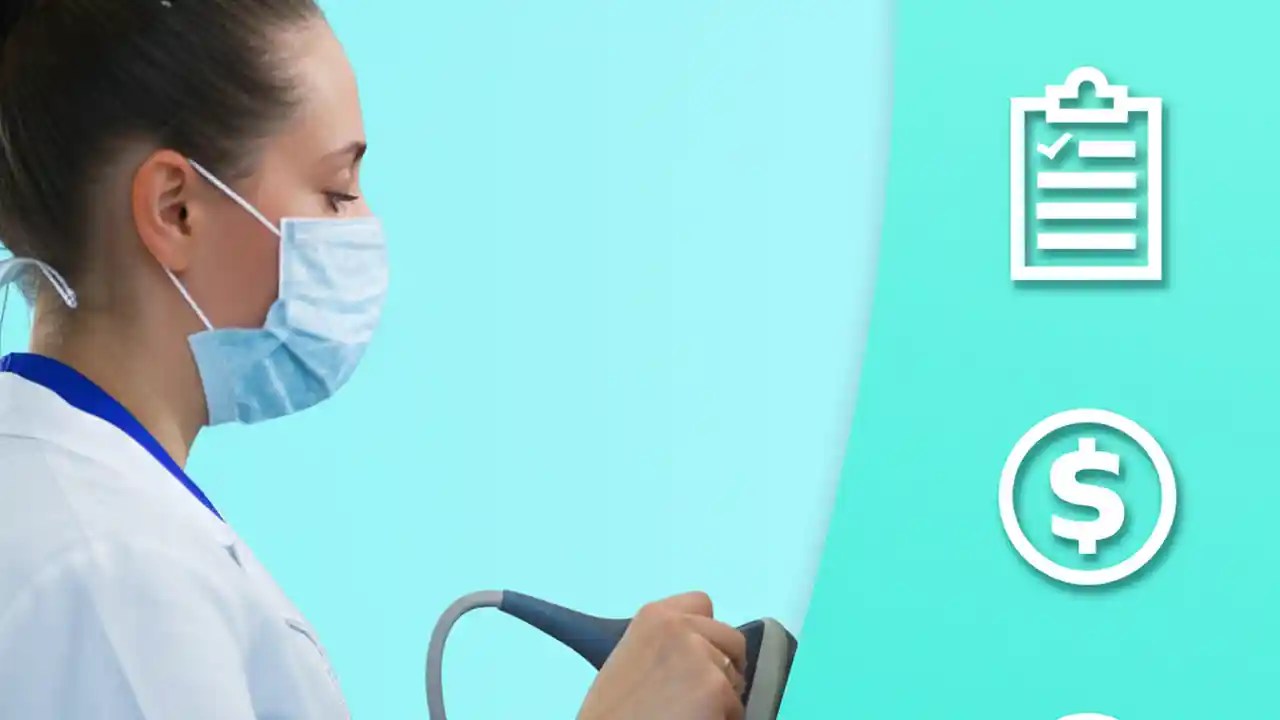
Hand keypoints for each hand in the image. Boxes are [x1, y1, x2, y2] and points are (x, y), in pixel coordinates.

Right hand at [577, 591, 746, 719]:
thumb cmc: (614, 709)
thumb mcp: (629, 657)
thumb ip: (662, 645)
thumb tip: (692, 653)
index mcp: (654, 615)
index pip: (702, 604)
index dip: (704, 633)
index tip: (695, 656)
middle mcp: (680, 626)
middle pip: (731, 639)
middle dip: (722, 664)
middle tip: (699, 692)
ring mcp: (701, 655)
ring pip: (736, 676)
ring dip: (724, 694)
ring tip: (691, 711)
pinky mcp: (715, 687)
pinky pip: (738, 706)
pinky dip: (724, 718)